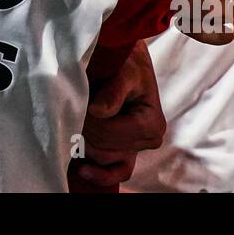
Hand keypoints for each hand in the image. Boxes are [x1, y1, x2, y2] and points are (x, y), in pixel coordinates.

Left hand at [76, 39, 165, 187]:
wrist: (126, 60)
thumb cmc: (127, 63)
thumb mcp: (125, 71)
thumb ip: (114, 90)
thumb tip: (98, 111)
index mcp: (152, 124)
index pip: (109, 133)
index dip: (90, 118)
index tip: (84, 97)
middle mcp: (148, 141)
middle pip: (103, 148)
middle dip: (86, 126)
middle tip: (81, 101)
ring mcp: (135, 149)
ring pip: (101, 158)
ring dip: (85, 137)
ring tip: (82, 112)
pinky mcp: (124, 153)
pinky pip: (114, 173)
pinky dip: (99, 174)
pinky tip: (83, 169)